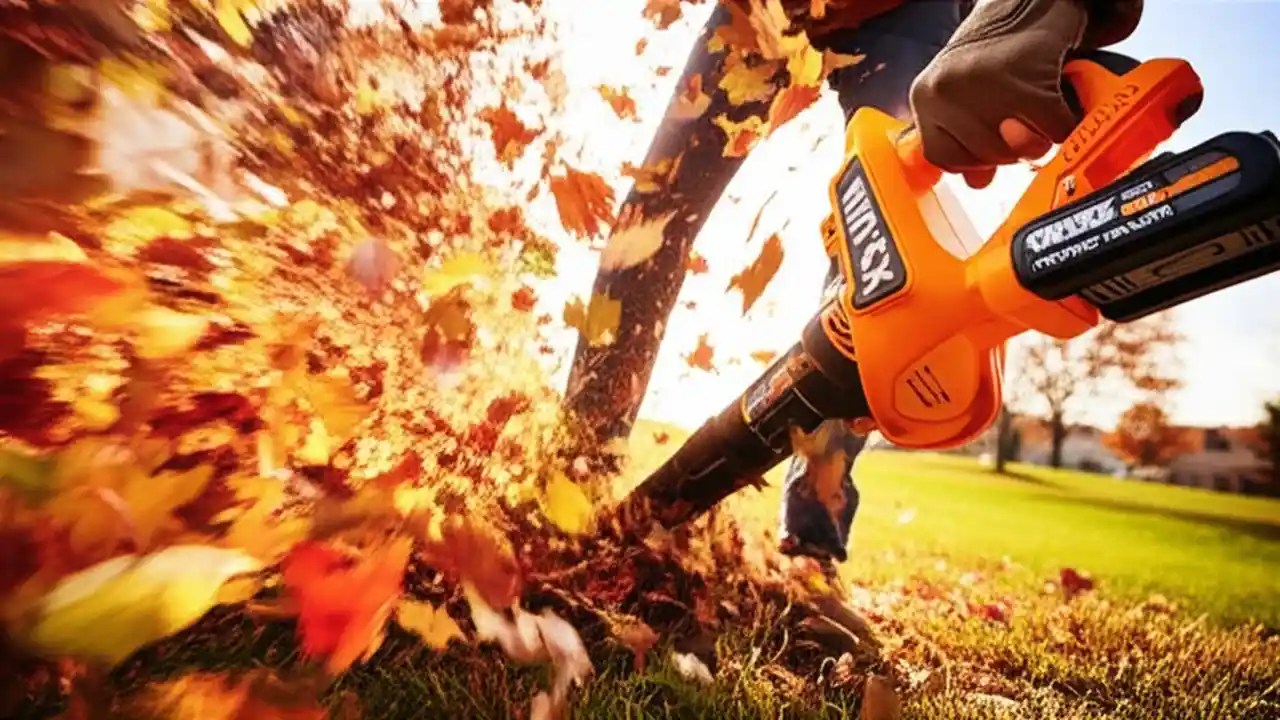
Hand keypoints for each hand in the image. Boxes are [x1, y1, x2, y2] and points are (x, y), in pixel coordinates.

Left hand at [908, 0, 1091, 188]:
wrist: (1028, 1)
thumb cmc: (994, 54)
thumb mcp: (963, 96)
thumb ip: (963, 141)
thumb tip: (977, 184)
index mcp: (924, 96)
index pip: (943, 159)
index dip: (971, 158)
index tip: (990, 139)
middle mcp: (945, 91)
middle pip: (983, 157)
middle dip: (1007, 148)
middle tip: (1020, 118)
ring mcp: (983, 87)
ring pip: (1016, 150)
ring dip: (1037, 138)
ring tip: (1036, 110)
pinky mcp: (1026, 84)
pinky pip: (1052, 131)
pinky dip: (1064, 127)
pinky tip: (1060, 108)